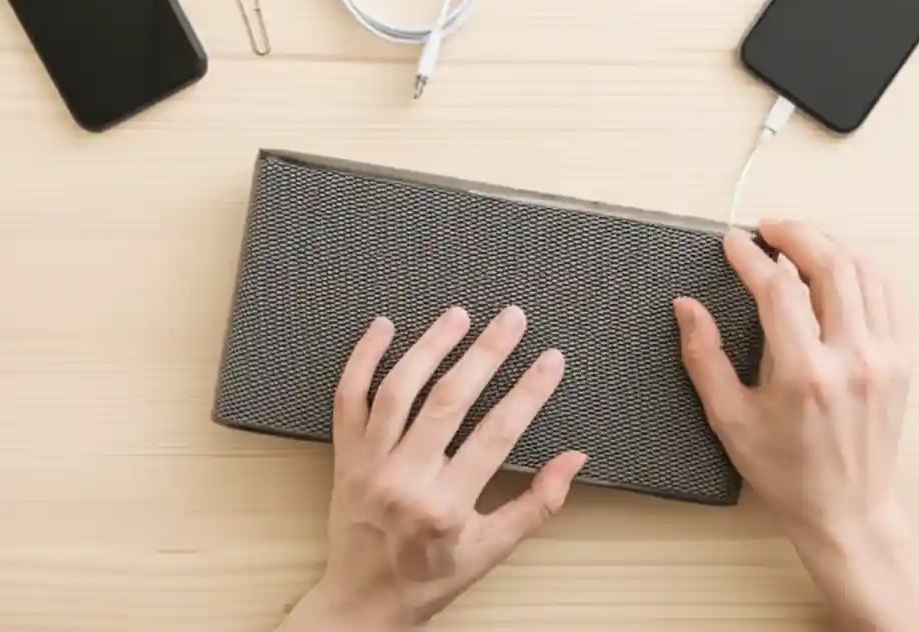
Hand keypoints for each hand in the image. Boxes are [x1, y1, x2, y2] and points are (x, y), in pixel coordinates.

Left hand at [278, 306, 586, 631]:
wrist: (360, 603)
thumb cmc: (428, 579)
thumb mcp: (491, 551)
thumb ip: (536, 505)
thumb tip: (574, 460)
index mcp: (447, 506)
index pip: (498, 434)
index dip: (529, 391)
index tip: (551, 359)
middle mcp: (406, 479)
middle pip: (449, 400)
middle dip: (486, 353)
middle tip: (512, 318)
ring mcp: (370, 464)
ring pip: (399, 390)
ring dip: (430, 346)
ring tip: (458, 315)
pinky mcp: (345, 456)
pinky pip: (348, 398)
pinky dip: (362, 359)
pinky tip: (382, 327)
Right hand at [675, 221, 918, 631]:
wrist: (847, 511)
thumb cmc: (784, 472)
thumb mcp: (730, 420)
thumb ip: (704, 358)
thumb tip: (686, 305)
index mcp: (804, 375)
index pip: (779, 290)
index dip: (751, 257)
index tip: (731, 242)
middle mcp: (851, 358)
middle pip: (830, 264)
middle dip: (795, 233)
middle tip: (766, 228)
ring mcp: (883, 357)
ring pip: (864, 271)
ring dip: (829, 244)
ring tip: (797, 240)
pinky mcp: (901, 360)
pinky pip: (886, 294)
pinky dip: (860, 268)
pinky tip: (836, 265)